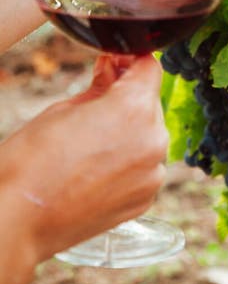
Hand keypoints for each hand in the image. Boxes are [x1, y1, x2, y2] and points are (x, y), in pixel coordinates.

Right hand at [0, 54, 167, 263]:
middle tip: (95, 103)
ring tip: (90, 141)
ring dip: (129, 131)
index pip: (149, 67)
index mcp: (134, 110)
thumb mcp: (64, 109)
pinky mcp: (144, 199)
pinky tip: (96, 167)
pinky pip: (144, 166)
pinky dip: (128, 161)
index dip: (129, 61)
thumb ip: (100, 86)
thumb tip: (114, 71)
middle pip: (150, 102)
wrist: (18, 221)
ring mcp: (152, 174)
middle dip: (127, 97)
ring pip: (148, 135)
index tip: (114, 65)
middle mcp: (153, 141)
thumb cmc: (31, 164)